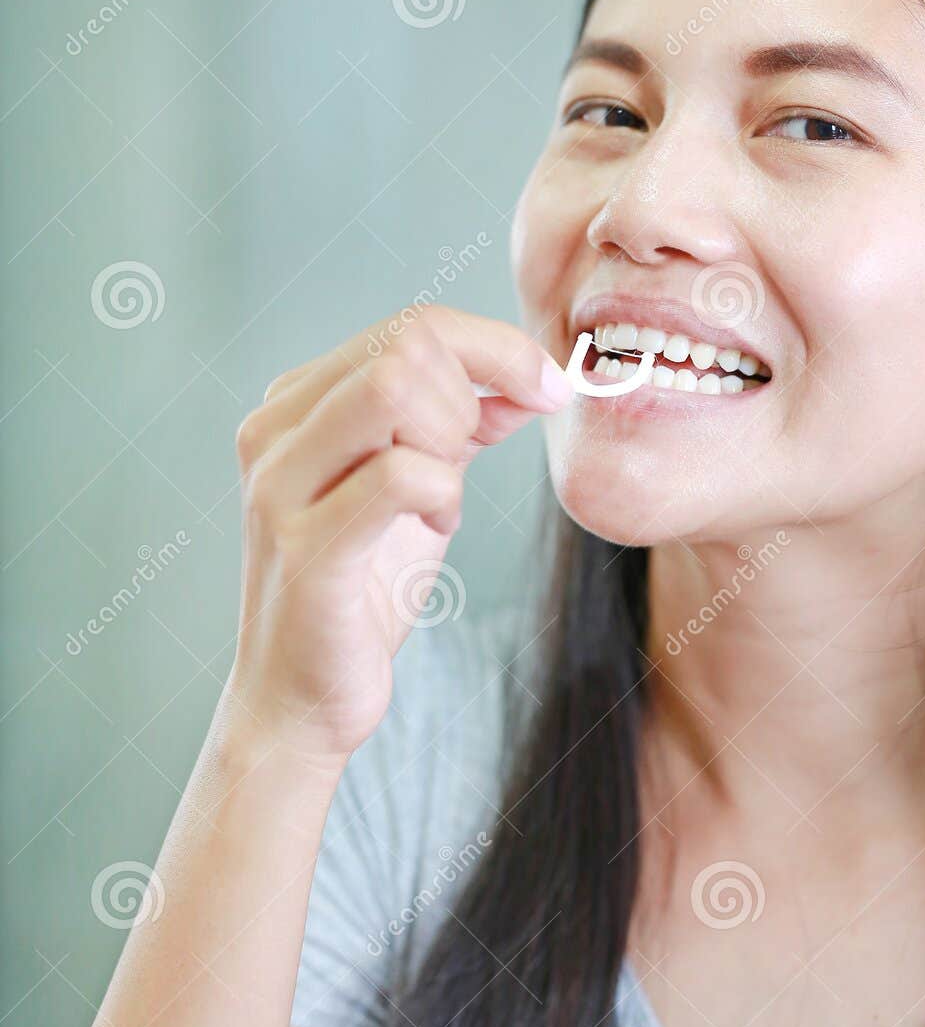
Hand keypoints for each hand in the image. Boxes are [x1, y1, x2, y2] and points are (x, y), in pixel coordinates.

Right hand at [222, 305, 571, 760]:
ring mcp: (280, 487)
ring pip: (392, 387)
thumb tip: (527, 378)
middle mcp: (274, 431)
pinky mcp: (306, 548)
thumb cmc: (359, 593)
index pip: (409, 326)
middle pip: (404, 342)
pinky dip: (444, 494)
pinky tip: (436, 527)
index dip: (496, 347)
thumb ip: (460, 427)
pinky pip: (400, 475)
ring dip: (450, 438)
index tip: (548, 386)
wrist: (300, 700)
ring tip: (445, 493)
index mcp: (295, 406)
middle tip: (472, 457)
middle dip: (472, 393)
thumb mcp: (418, 491)